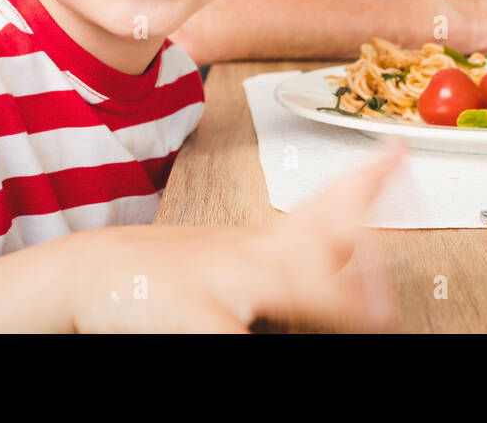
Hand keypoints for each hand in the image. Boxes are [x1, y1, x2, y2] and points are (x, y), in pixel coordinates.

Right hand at [67, 140, 404, 331]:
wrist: (86, 272)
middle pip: (328, 240)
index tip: (400, 151)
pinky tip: (250, 333)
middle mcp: (252, 253)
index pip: (326, 203)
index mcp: (263, 242)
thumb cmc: (166, 274)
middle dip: (374, 258)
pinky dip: (246, 336)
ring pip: (300, 285)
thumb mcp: (232, 258)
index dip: (370, 179)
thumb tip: (349, 258)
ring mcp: (226, 281)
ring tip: (380, 317)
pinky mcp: (196, 316)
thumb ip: (285, 255)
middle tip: (398, 289)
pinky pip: (233, 334)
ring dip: (343, 300)